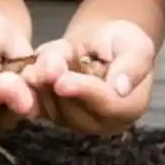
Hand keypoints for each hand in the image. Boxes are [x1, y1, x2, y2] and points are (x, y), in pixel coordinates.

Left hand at [24, 20, 155, 134]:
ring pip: (49, 104)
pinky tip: (28, 68)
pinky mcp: (49, 113)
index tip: (63, 82)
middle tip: (49, 60)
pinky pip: (33, 104)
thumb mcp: (136, 45)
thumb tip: (120, 88)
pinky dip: (28, 86)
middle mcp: (99, 121)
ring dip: (42, 78)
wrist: (99, 43)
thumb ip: (132, 65)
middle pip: (72, 108)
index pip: (106, 104)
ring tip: (49, 55)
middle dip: (56, 82)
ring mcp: (72, 120)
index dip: (83, 92)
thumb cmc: (121, 43)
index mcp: (128, 108)